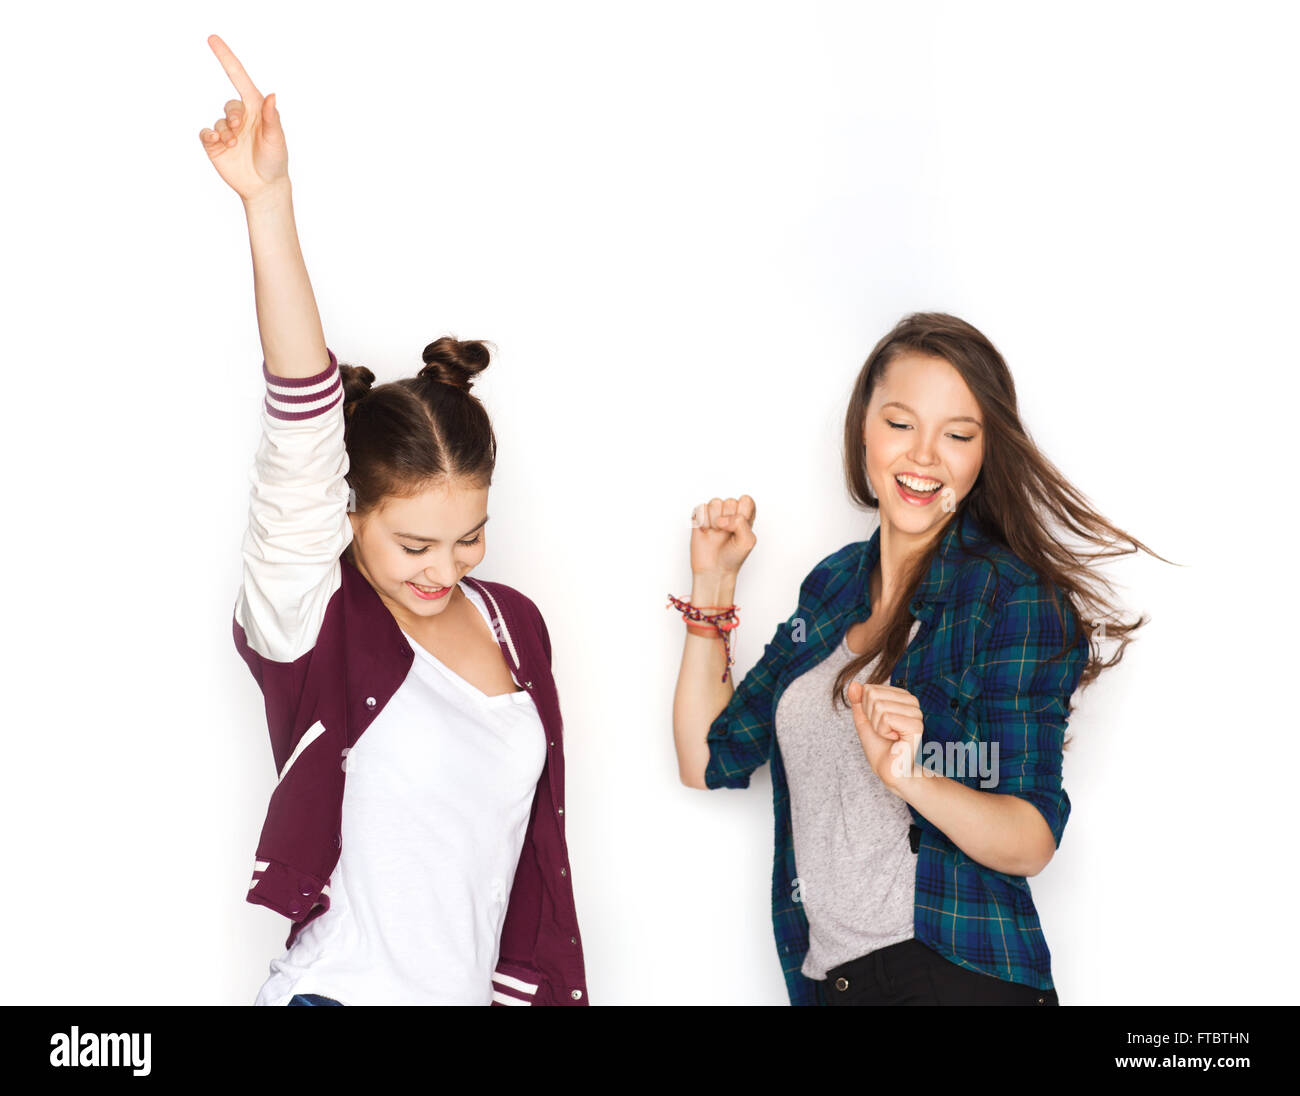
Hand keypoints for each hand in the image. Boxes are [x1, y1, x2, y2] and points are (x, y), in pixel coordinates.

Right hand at [198, 34, 288, 200]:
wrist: (264, 187)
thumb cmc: (275, 160)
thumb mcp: (276, 139)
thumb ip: (272, 118)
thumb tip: (272, 96)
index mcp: (256, 109)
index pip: (239, 78)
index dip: (226, 58)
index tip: (212, 38)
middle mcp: (240, 117)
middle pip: (229, 105)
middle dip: (234, 116)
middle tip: (240, 128)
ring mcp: (227, 130)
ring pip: (219, 122)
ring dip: (226, 132)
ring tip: (236, 145)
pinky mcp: (215, 144)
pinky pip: (206, 133)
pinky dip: (210, 136)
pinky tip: (218, 143)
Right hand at [690, 495, 756, 579]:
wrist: (714, 571)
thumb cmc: (733, 557)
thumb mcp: (748, 542)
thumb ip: (741, 523)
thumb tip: (722, 519)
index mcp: (745, 517)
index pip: (746, 500)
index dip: (742, 513)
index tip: (739, 528)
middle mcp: (730, 514)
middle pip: (730, 501)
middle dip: (728, 520)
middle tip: (726, 534)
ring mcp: (714, 515)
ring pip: (714, 502)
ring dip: (714, 521)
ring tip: (715, 533)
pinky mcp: (700, 518)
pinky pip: (700, 508)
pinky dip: (702, 522)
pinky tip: (706, 532)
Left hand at [848, 681, 925, 791]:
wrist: (889, 770)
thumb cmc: (879, 747)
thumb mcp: (864, 720)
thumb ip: (858, 701)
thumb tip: (853, 683)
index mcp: (900, 696)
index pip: (870, 689)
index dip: (866, 709)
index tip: (878, 724)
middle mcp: (911, 701)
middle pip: (873, 695)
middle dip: (870, 717)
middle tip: (883, 732)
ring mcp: (916, 713)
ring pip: (879, 706)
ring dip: (877, 726)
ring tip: (889, 736)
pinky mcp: (916, 725)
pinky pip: (886, 718)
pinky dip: (883, 731)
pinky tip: (895, 739)